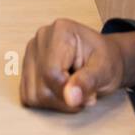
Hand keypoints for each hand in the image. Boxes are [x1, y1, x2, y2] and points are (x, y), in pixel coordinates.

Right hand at [20, 19, 134, 112]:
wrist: (104, 58)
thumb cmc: (107, 59)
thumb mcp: (105, 69)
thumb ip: (88, 81)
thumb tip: (70, 97)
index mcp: (60, 31)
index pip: (52, 73)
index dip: (69, 92)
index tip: (89, 95)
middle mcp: (41, 38)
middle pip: (41, 86)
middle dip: (66, 99)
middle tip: (86, 94)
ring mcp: (31, 52)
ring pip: (33, 95)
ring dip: (57, 102)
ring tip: (75, 91)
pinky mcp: (28, 67)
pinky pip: (28, 96)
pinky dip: (47, 102)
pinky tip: (62, 92)